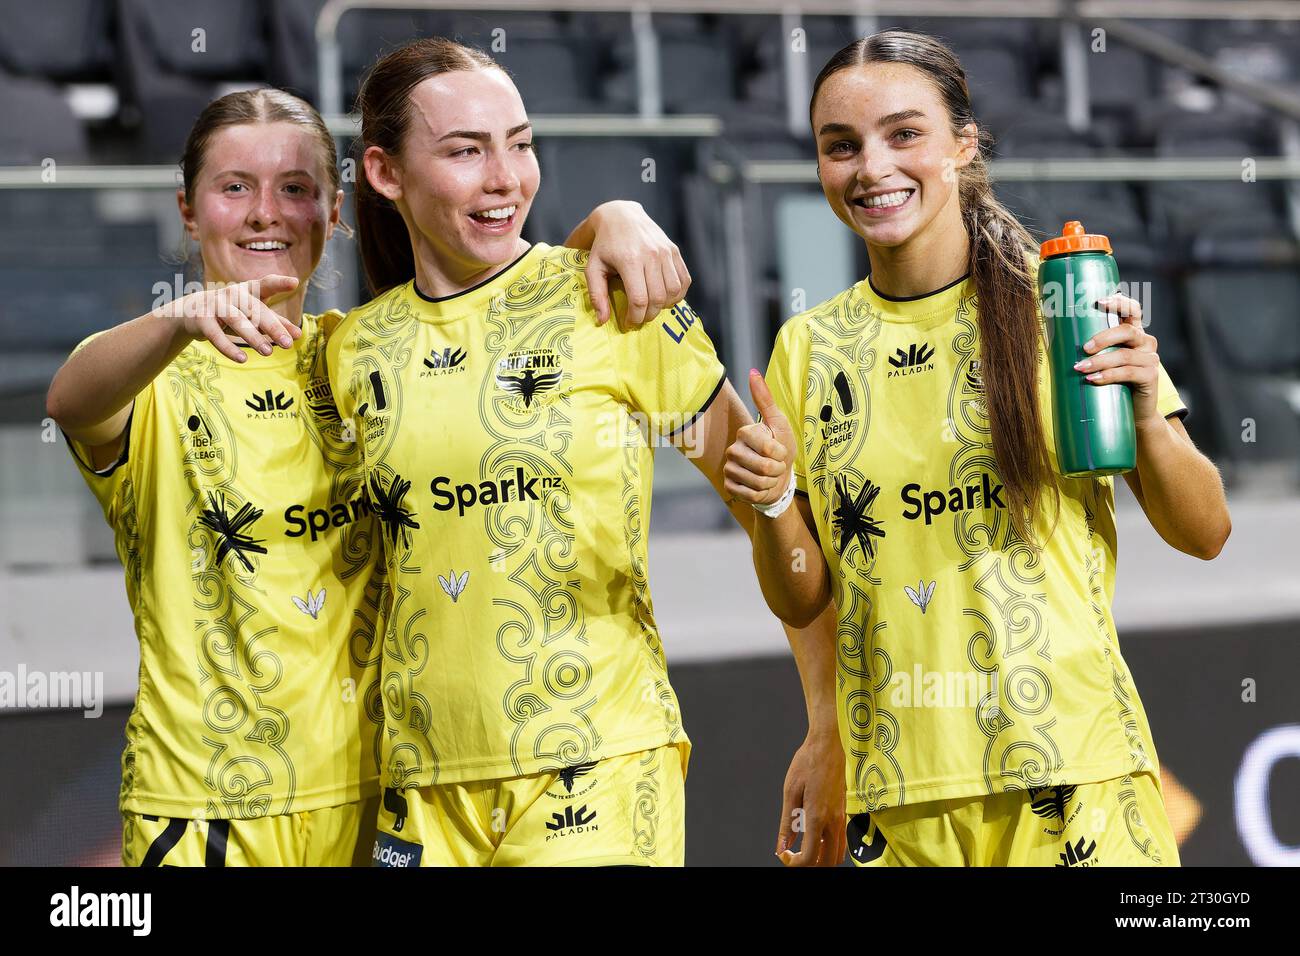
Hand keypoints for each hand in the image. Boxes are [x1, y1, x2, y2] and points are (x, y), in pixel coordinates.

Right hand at [157, 274, 300, 361]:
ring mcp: (216, 305)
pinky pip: (216, 335)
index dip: (279, 283)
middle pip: (255, 309)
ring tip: (268, 352)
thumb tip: (298, 335)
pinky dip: (229, 347)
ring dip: (253, 336)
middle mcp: (233, 294)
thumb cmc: (231, 311)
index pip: (265, 284)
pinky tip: (242, 359)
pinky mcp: (202, 319)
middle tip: (288, 344)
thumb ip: (275, 322)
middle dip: (273, 326)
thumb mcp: (253, 314)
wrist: (191, 312)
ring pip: (237, 320)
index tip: (294, 283)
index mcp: (248, 290)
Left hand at [584, 200, 690, 326]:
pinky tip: (665, 297)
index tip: (628, 323)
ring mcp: (666, 252)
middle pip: (658, 298)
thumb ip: (596, 294)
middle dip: (649, 315)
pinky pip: (684, 280)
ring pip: (674, 291)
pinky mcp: (674, 251)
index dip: (635, 317)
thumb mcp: (593, 267)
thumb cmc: (604, 245)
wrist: (621, 216)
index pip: (639, 299)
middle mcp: (651, 255)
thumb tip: (603, 320)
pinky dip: (678, 294)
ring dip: (664, 306)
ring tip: (652, 308)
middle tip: (639, 317)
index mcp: (629, 260)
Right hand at [724, 369, 795, 506]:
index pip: (767, 448)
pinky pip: (750, 494)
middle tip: (776, 466)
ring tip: (770, 476)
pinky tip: (760, 487)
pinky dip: (762, 493)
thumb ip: (766, 400)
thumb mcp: (779, 424)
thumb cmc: (781, 448)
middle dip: (777, 469)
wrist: (778, 479)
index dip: (781, 453)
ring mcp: (729, 469)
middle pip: (763, 466)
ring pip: (758, 482)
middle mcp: (733, 450)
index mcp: (744, 433)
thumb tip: (753, 371)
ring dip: (771, 482)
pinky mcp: (730, 486)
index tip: (780, 452)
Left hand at [776, 731, 846, 866]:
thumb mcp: (790, 791)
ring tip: (804, 847)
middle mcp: (834, 822)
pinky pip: (841, 841)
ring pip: (837, 854)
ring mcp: (842, 818)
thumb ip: (787, 823)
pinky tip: (815, 835)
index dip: (794, 863)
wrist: (829, 745)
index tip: (783, 854)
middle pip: (827, 863)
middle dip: (809, 865)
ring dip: (821, 858)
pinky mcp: (845, 813)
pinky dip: (829, 848)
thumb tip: (781, 847)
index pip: (809, 858)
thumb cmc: (807, 762)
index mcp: (818, 817)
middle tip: (793, 856)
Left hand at [1073, 294, 1162, 428]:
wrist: (1134, 411)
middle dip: (1103, 337)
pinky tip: (1092, 379)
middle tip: (1084, 347)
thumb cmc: (1113, 382)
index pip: (1132, 310)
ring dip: (1100, 361)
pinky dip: (1108, 375)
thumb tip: (1054, 337)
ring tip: (1080, 368)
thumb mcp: (1102, 361)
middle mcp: (1145, 342)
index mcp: (1134, 332)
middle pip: (1127, 331)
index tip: (1099, 302)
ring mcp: (1150, 359)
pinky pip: (1128, 373)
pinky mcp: (1151, 376)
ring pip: (1124, 355)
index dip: (1119, 302)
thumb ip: (1091, 348)